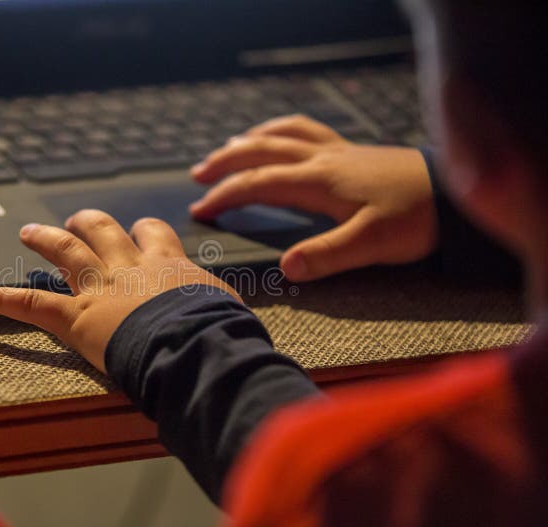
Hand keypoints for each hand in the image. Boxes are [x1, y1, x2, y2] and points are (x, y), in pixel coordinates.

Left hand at [0, 210, 239, 372]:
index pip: (153, 234)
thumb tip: (228, 316)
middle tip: (77, 220)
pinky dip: (5, 299)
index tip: (141, 230)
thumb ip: (216, 304)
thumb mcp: (225, 308)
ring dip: (45, 240)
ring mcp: (98, 289)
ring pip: (65, 252)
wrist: (193, 342)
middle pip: (103, 231)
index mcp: (167, 264)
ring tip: (28, 232)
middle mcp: (128, 267)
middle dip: (87, 223)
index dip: (144, 230)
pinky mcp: (75, 318)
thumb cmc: (217, 329)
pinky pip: (33, 304)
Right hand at [189, 114, 436, 281]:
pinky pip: (307, 131)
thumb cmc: (416, 219)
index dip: (224, 195)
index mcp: (319, 181)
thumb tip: (286, 267)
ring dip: (250, 140)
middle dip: (225, 163)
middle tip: (199, 176)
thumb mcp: (372, 243)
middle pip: (261, 150)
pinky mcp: (352, 152)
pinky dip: (282, 130)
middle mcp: (323, 159)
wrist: (456, 195)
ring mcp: (337, 151)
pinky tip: (281, 139)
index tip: (200, 211)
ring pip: (282, 134)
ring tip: (228, 149)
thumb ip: (327, 255)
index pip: (258, 183)